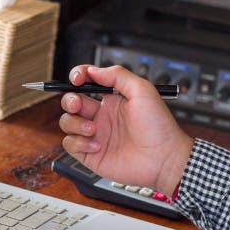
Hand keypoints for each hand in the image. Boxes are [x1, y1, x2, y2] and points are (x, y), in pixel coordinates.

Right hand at [60, 65, 193, 195]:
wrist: (162, 158)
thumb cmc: (158, 127)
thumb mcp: (143, 91)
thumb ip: (118, 75)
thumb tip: (92, 70)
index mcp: (111, 100)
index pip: (87, 83)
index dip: (77, 77)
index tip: (77, 79)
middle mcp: (100, 116)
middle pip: (71, 102)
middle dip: (69, 100)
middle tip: (78, 104)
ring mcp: (94, 135)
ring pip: (67, 122)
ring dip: (75, 123)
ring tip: (92, 129)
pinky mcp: (89, 154)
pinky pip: (69, 144)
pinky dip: (79, 143)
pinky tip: (98, 146)